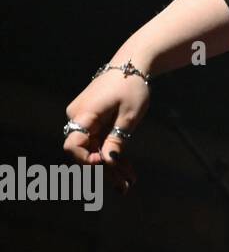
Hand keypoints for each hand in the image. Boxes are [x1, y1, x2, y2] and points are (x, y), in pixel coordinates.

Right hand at [63, 63, 147, 193]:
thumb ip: (117, 139)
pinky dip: (114, 153)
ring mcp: (85, 119)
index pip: (73, 144)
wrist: (133, 64)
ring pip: (96, 148)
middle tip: (125, 187)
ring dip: (112, 165)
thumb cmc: (132, 86)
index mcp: (84, 114)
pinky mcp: (94, 120)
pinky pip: (101, 141)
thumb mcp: (130, 115)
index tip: (105, 163)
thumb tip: (108, 162)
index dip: (86, 159)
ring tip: (129, 183)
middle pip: (87, 151)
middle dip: (105, 170)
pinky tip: (127, 171)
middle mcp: (78, 117)